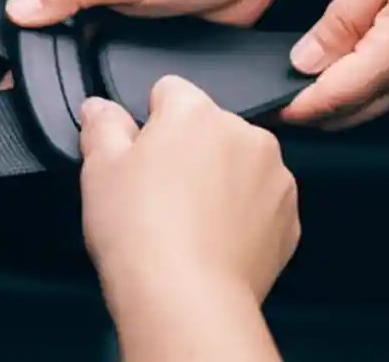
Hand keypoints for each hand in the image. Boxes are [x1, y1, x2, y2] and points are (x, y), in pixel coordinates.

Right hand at [79, 76, 300, 307]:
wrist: (187, 299)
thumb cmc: (141, 235)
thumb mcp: (99, 169)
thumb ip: (101, 126)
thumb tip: (99, 107)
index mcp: (195, 112)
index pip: (170, 90)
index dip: (149, 121)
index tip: (139, 155)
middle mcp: (243, 134)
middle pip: (209, 127)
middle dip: (187, 151)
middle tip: (158, 195)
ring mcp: (274, 176)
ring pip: (239, 163)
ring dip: (218, 180)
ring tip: (186, 223)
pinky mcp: (289, 217)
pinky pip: (261, 202)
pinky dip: (241, 214)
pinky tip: (212, 240)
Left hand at [282, 0, 388, 128]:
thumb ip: (342, 19)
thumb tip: (305, 59)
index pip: (333, 99)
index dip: (296, 108)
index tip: (265, 107)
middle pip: (353, 113)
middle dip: (312, 115)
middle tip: (274, 104)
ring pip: (378, 104)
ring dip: (340, 104)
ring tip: (304, 87)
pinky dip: (369, 89)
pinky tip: (353, 68)